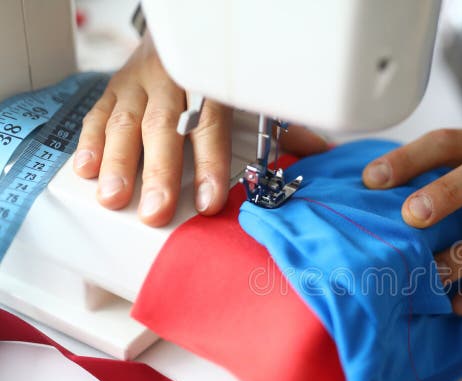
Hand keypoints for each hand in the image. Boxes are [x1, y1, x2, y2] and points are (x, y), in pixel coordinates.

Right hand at [74, 34, 327, 225]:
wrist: (181, 31)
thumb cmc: (218, 76)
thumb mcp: (251, 96)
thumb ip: (281, 126)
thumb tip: (319, 151)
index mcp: (209, 88)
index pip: (210, 129)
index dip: (210, 166)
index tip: (210, 201)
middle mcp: (171, 85)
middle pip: (163, 130)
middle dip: (159, 173)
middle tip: (155, 212)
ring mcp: (139, 85)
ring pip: (126, 123)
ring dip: (118, 162)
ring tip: (114, 199)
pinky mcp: (114, 89)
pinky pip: (99, 113)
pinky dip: (90, 141)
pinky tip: (87, 171)